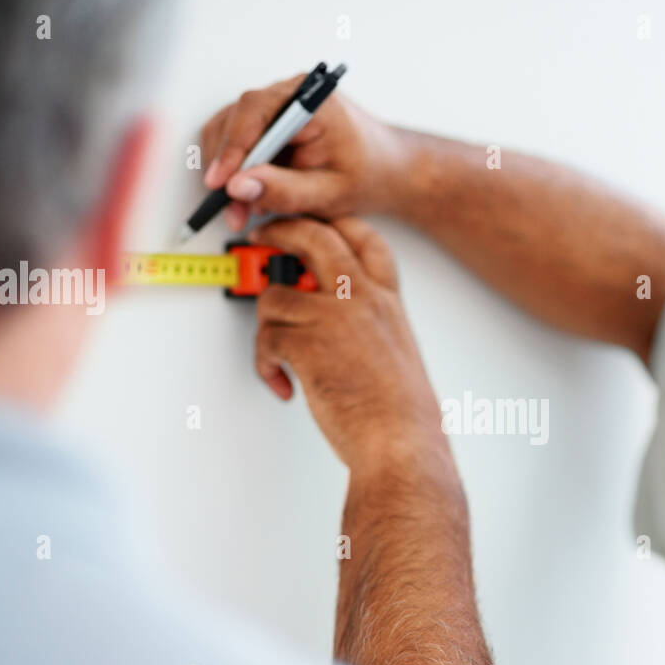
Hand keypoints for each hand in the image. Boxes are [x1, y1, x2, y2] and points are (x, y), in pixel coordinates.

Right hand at [200, 74, 412, 232]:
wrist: (385, 171)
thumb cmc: (367, 175)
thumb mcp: (329, 193)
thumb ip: (285, 191)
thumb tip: (239, 187)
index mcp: (313, 100)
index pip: (256, 112)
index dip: (232, 147)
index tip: (220, 181)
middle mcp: (292, 94)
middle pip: (237, 119)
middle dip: (228, 167)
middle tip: (230, 207)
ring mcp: (279, 105)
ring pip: (230, 129)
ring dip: (228, 170)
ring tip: (241, 208)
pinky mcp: (270, 121)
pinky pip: (239, 138)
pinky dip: (236, 169)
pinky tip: (248, 194)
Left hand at [250, 217, 447, 472]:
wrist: (400, 442)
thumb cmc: (401, 412)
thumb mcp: (395, 351)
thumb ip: (365, 325)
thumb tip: (329, 322)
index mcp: (387, 300)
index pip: (362, 237)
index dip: (332, 222)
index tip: (310, 224)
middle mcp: (363, 298)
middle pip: (314, 237)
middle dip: (281, 230)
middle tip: (264, 236)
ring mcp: (335, 317)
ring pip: (275, 296)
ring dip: (267, 329)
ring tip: (280, 358)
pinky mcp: (308, 344)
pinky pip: (266, 338)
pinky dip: (266, 364)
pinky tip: (284, 384)